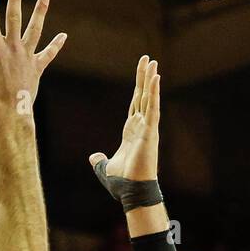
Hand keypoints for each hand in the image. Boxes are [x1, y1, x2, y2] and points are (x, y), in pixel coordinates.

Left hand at [89, 54, 159, 186]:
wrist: (131, 191)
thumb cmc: (122, 182)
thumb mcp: (105, 168)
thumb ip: (100, 161)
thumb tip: (93, 157)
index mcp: (131, 131)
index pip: (135, 104)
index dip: (138, 88)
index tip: (141, 74)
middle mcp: (141, 127)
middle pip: (143, 96)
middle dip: (145, 78)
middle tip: (148, 59)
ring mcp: (147, 129)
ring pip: (149, 99)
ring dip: (151, 81)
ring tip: (153, 63)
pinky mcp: (150, 133)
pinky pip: (152, 109)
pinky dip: (154, 93)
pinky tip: (156, 79)